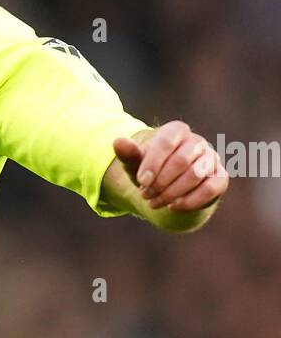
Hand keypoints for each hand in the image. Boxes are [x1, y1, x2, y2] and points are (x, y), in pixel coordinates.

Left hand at [113, 121, 228, 212]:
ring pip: (196, 175)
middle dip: (161, 182)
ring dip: (172, 193)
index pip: (166, 142)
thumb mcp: (136, 164)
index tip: (141, 182)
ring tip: (154, 203)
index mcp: (177, 131)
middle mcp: (197, 142)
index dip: (153, 163)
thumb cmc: (151, 170)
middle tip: (145, 195)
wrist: (168, 187)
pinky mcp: (220, 177)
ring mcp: (212, 158)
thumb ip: (128, 154)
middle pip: (182, 160)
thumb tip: (118, 142)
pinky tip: (173, 207)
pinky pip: (211, 188)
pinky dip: (191, 201)